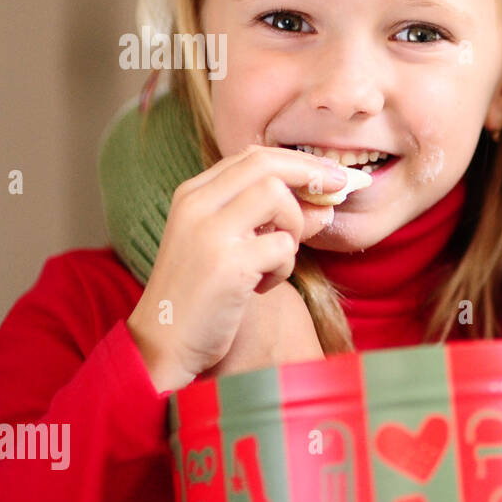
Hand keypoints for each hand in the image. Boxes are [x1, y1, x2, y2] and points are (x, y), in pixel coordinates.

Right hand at [126, 144, 345, 392]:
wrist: (163, 344)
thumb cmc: (203, 296)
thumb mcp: (232, 246)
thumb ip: (269, 220)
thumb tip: (324, 204)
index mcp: (193, 195)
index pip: (253, 157)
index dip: (299, 162)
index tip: (331, 175)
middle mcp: (197, 205)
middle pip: (267, 164)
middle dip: (312, 174)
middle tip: (338, 190)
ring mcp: (209, 232)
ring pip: (277, 197)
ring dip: (294, 228)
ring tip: (276, 260)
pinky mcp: (227, 263)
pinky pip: (283, 246)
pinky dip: (285, 267)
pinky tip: (262, 286)